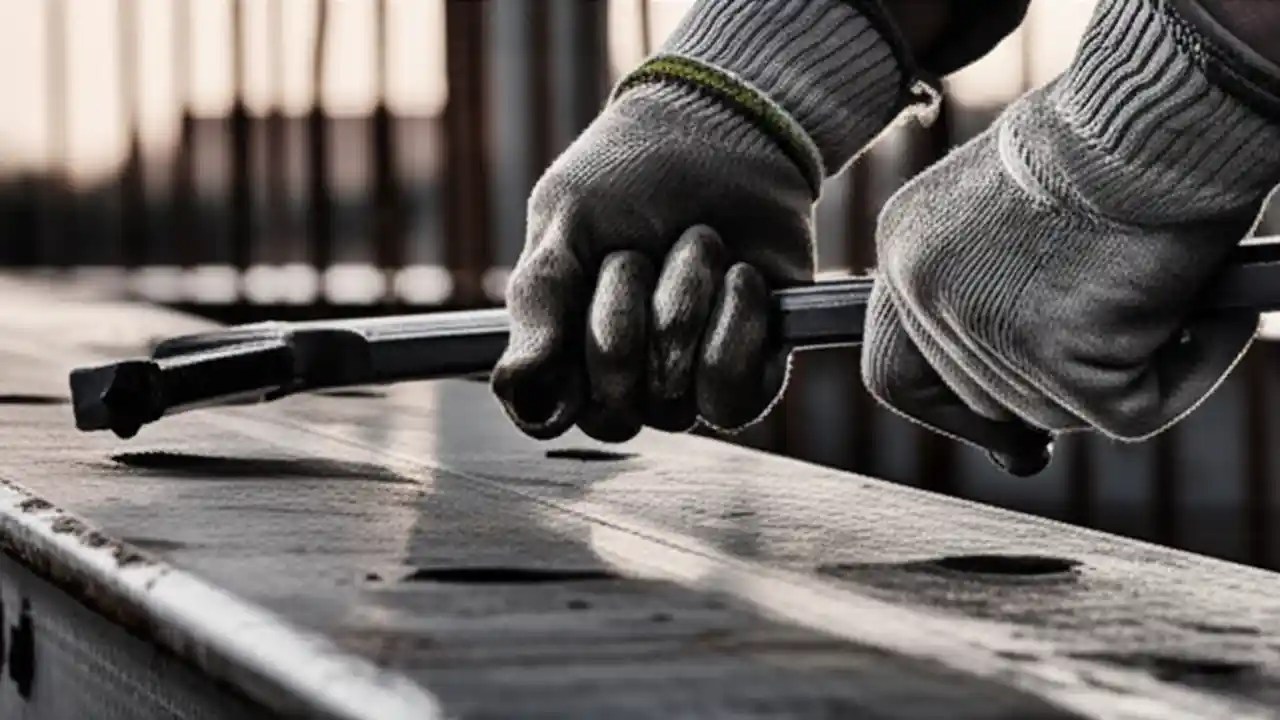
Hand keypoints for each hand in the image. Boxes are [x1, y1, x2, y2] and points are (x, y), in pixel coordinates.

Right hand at [492, 0, 921, 441]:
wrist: (724, 132)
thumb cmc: (629, 178)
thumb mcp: (564, 223)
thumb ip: (536, 302)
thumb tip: (514, 386)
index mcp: (565, 353)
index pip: (548, 417)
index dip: (561, 376)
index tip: (574, 311)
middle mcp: (625, 383)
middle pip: (613, 413)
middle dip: (622, 318)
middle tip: (635, 254)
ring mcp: (687, 385)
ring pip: (673, 400)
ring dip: (684, 303)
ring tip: (695, 243)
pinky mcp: (750, 376)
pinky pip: (731, 396)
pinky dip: (735, 322)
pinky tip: (740, 272)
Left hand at [862, 0, 1279, 466]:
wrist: (1153, 110)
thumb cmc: (1104, 139)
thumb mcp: (1009, 211)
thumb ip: (990, 294)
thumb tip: (1014, 413)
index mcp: (904, 253)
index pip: (895, 373)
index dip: (949, 410)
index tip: (1000, 424)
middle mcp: (925, 292)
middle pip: (985, 398)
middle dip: (1054, 382)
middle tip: (1124, 333)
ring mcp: (983, 327)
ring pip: (1055, 411)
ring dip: (1121, 373)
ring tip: (1166, 296)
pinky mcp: (1057, 356)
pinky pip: (1127, 414)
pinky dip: (1180, 380)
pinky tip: (1203, 321)